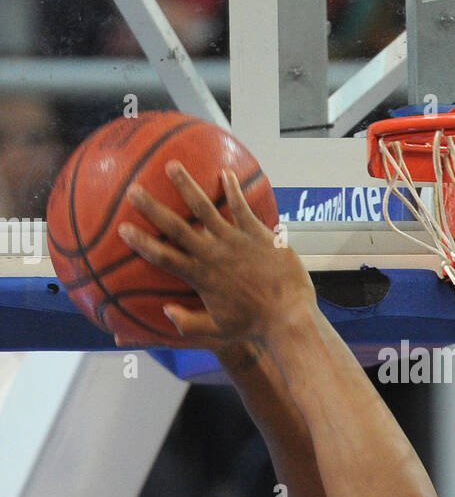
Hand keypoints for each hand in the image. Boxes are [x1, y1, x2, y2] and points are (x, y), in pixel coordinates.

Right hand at [117, 162, 315, 343]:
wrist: (289, 316)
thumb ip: (188, 323)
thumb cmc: (254, 326)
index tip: (123, 228)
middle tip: (134, 190)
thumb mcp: (217, 331)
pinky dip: (233, 189)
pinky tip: (225, 172)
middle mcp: (213, 254)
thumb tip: (164, 312)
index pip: (163, 256)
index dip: (141, 242)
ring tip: (172, 165)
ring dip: (186, 185)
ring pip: (205, 208)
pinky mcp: (257, 234)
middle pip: (176, 227)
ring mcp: (235, 241)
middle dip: (153, 207)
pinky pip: (241, 206)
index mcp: (201, 277)